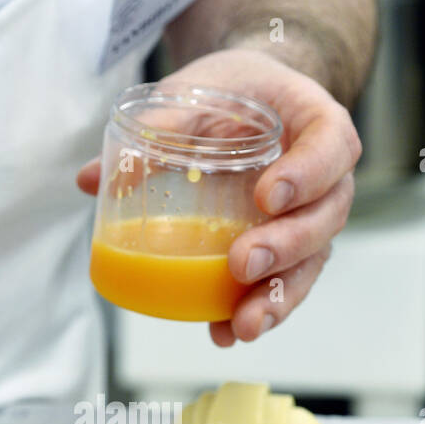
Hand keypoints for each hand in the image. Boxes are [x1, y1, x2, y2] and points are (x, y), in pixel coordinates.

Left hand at [78, 49, 359, 345]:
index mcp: (316, 124)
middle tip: (242, 263)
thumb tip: (91, 180)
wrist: (254, 103)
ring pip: (310, 264)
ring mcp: (311, 220)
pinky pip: (282, 285)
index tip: (268, 196)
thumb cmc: (234, 92)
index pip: (334, 146)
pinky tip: (222, 332)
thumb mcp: (199, 91)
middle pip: (325, 217)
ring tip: (241, 324)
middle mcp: (326, 179)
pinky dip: (254, 310)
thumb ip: (159, 127)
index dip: (309, 173)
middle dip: (285, 247)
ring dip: (276, 298)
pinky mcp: (288, 252)